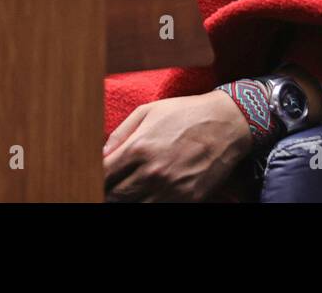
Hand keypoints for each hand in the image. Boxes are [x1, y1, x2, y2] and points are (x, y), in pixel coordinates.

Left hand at [103, 91, 252, 201]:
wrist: (226, 124)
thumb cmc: (185, 113)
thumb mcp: (148, 111)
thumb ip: (121, 133)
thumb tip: (101, 155)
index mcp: (139, 148)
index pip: (104, 174)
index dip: (96, 178)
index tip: (95, 177)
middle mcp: (152, 172)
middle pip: (116, 195)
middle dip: (110, 191)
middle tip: (111, 186)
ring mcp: (170, 189)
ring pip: (135, 206)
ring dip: (128, 200)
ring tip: (129, 191)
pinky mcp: (187, 200)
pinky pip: (158, 209)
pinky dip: (149, 203)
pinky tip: (148, 195)